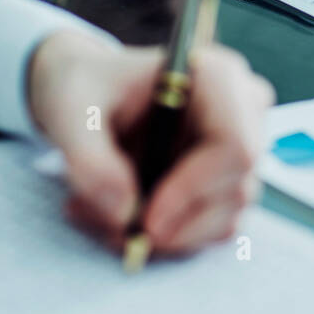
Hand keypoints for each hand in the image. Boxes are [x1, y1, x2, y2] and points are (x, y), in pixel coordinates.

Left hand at [27, 30, 273, 254]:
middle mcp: (243, 112)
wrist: (87, 93)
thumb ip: (90, 160)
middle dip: (173, 223)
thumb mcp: (69, 111)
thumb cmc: (84, 87)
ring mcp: (242, 149)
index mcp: (218, 78)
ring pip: (225, 216)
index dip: (193, 190)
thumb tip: (124, 213)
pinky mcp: (229, 181)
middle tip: (111, 230)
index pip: (234, 147)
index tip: (144, 219)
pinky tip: (123, 217)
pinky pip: (213, 226)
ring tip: (102, 217)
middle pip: (235, 189)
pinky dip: (169, 235)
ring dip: (165, 235)